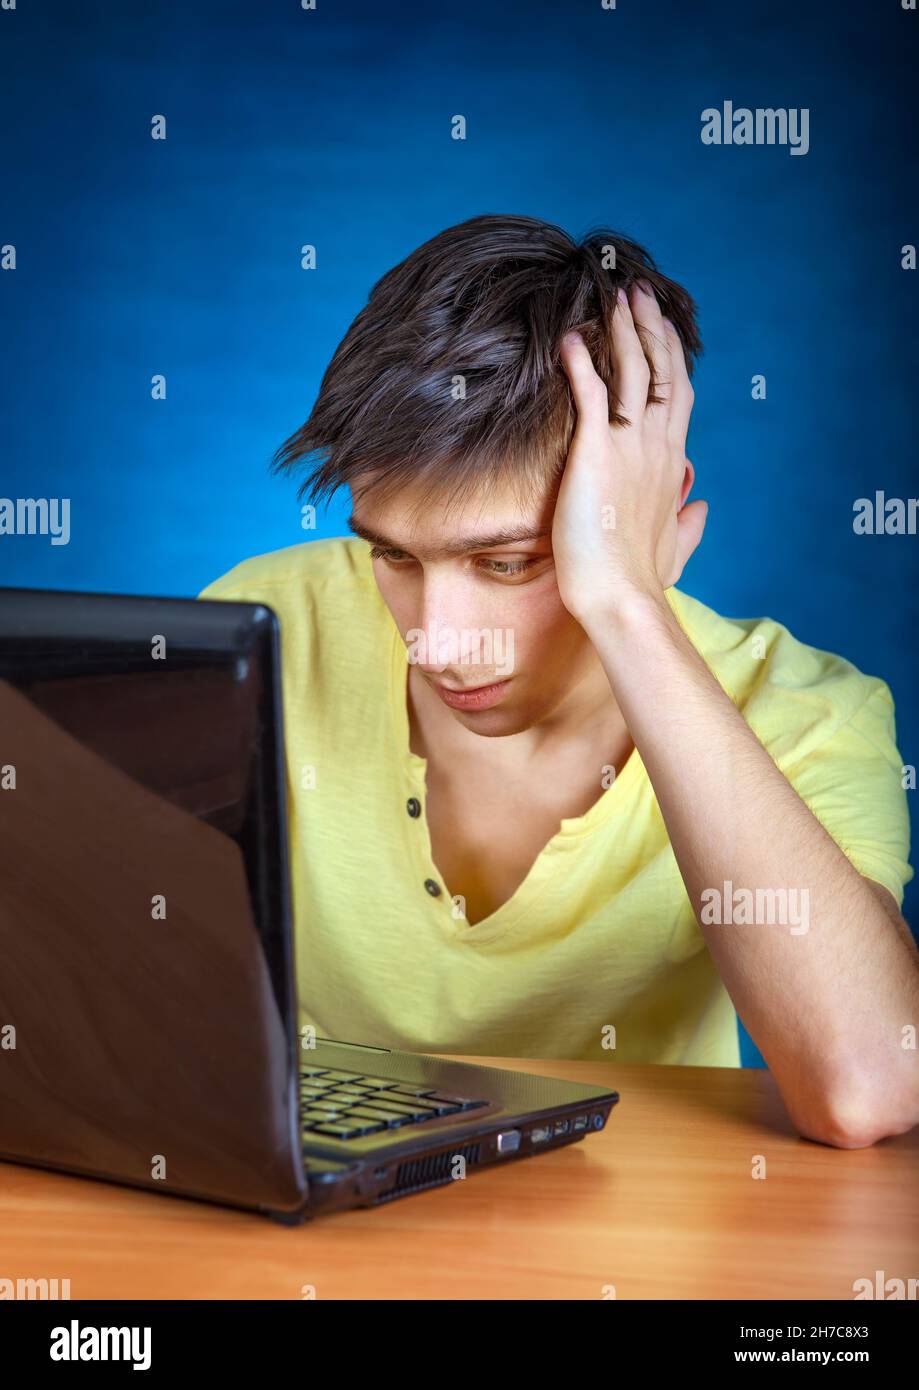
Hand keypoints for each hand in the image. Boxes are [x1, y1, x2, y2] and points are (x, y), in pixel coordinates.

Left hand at [552, 281, 706, 628]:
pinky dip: (579, 363)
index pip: (675, 397)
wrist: (622, 596)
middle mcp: (656, 446)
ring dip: (622, 331)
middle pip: (660, 371)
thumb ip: (690, 525)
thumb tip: (702, 507)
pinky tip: (567, 338)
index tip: (660, 328)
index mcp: (671, 463)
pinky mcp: (596, 453)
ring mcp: (629, 446)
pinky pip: (590, 395)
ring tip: (612, 297)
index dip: (669, 358)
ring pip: (632, 372)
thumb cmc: (643, 579)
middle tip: (637, 293)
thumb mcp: (675, 549)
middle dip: (649, 327)